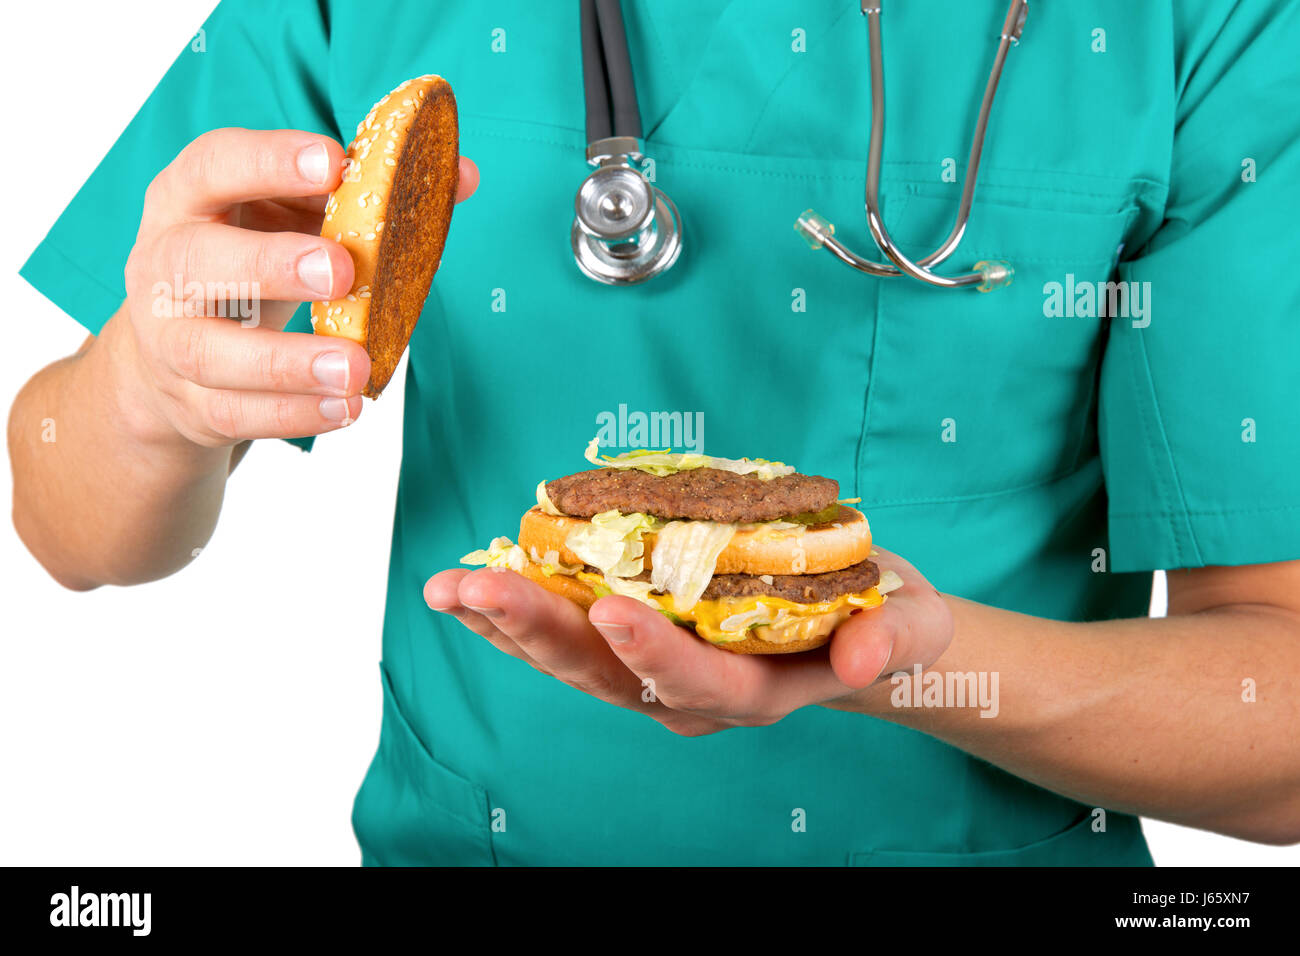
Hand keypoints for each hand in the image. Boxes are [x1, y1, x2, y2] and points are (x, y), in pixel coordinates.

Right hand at [114, 127, 478, 447]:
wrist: (170, 352)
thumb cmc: (249, 261)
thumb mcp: (291, 219)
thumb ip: (363, 196)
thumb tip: (461, 178)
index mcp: (188, 199)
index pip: (212, 165)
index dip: (268, 161)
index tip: (333, 163)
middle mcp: (163, 266)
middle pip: (196, 262)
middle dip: (269, 265)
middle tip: (340, 271)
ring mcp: (168, 340)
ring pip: (212, 352)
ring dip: (288, 362)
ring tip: (356, 367)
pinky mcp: (189, 403)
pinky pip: (235, 413)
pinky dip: (293, 414)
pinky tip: (345, 409)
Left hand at [423, 547, 952, 735]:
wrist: (850, 624)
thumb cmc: (879, 616)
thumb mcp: (908, 623)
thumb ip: (890, 638)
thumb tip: (866, 658)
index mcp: (756, 691)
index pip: (700, 683)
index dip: (656, 652)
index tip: (611, 609)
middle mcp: (690, 694)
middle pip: (611, 674)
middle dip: (542, 632)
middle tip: (481, 589)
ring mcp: (653, 674)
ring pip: (574, 660)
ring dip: (508, 624)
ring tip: (451, 588)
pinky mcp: (631, 645)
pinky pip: (567, 637)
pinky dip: (516, 614)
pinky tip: (470, 589)